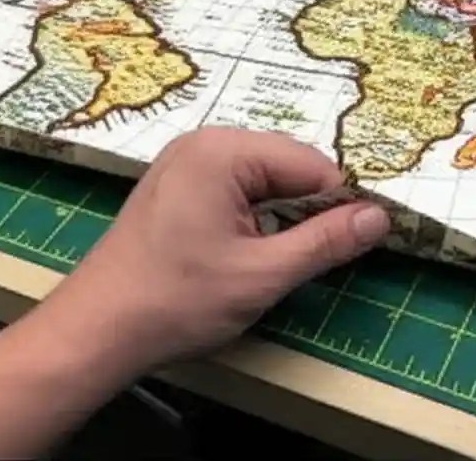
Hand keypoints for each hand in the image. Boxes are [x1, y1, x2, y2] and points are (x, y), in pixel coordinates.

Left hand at [36, 127, 390, 376]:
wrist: (96, 331)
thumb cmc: (177, 300)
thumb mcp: (263, 274)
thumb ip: (325, 242)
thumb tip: (379, 217)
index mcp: (224, 151)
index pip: (311, 164)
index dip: (340, 203)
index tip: (358, 242)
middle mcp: (203, 143)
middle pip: (287, 166)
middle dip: (310, 208)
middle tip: (323, 255)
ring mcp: (184, 163)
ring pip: (263, 180)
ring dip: (283, 216)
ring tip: (283, 258)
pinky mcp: (175, 187)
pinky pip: (235, 189)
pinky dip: (254, 217)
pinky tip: (252, 252)